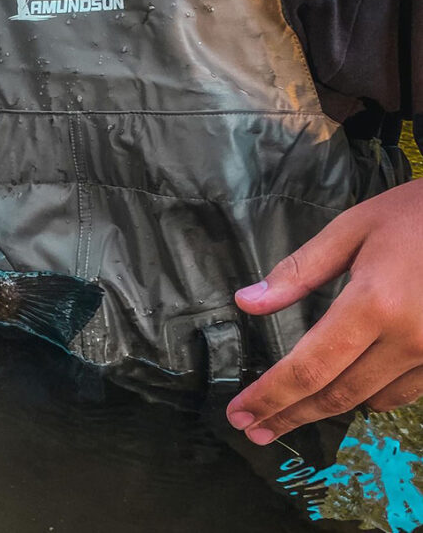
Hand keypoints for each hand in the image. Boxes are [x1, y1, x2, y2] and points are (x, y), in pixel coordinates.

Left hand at [226, 178, 422, 444]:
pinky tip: (341, 392)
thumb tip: (246, 302)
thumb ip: (299, 271)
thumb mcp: (353, 228)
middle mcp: (406, 340)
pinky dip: (367, 396)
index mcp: (373, 305)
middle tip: (251, 430)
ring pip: (369, 400)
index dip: (270, 396)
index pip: (308, 368)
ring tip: (288, 414)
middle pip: (335, 394)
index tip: (239, 415)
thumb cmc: (418, 215)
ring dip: (325, 410)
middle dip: (288, 415)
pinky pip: (402, 392)